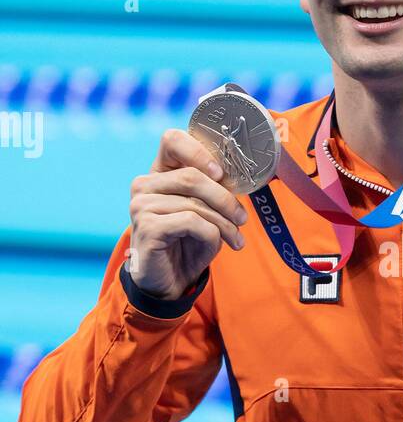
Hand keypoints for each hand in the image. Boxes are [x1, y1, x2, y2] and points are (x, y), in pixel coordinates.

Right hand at [127, 129, 247, 299]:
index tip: (222, 174)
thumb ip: (214, 189)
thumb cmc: (189, 242)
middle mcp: (144, 184)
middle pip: (193, 176)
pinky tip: (216, 245)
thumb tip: (239, 174)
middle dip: (225, 199)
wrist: (170, 282)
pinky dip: (211, 234)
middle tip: (242, 218)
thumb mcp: (206, 211)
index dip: (199, 151)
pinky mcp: (146, 226)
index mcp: (158, 173)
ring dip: (224, 223)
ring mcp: (141, 205)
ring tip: (236, 239)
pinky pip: (191, 221)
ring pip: (195, 203)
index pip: (172, 139)